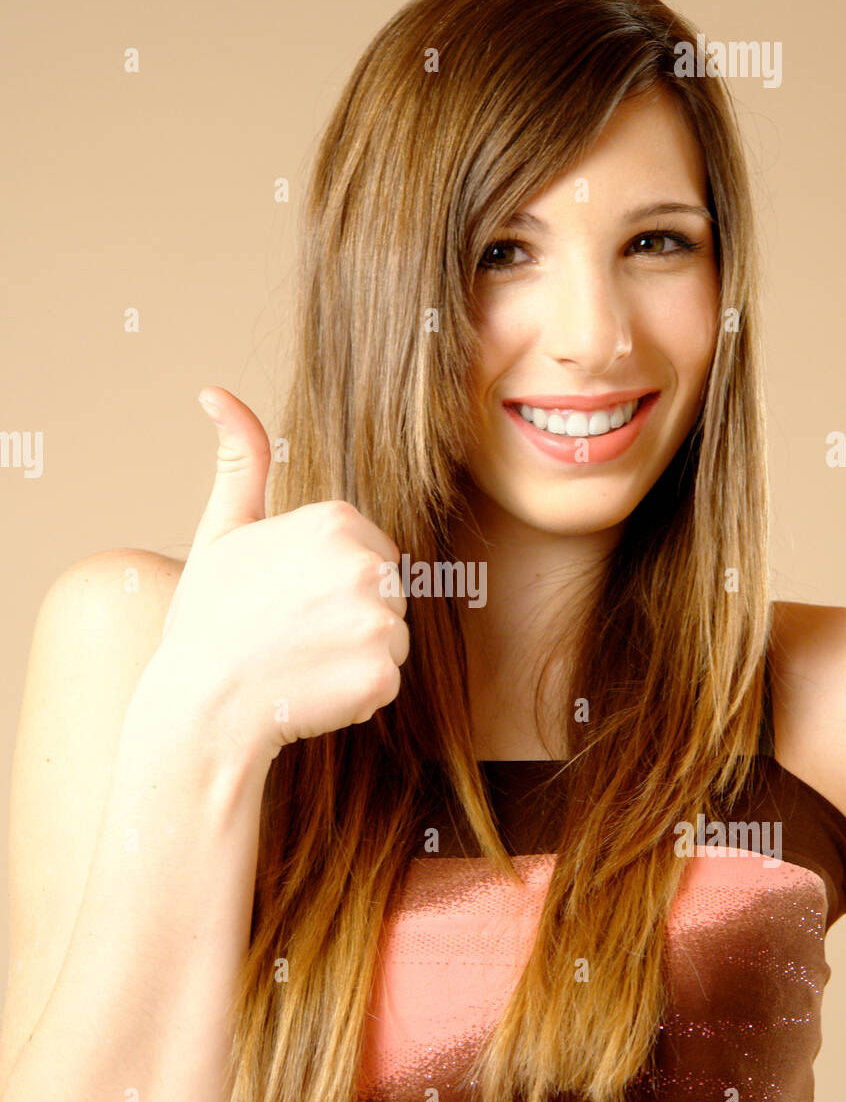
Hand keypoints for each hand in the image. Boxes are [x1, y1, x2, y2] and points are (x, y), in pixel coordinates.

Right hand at [159, 388, 408, 759]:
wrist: (199, 708)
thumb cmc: (208, 622)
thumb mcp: (221, 532)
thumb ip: (239, 461)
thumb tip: (216, 393)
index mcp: (335, 521)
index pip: (369, 553)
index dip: (329, 583)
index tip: (286, 601)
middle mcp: (365, 564)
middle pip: (385, 594)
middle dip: (348, 617)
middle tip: (290, 635)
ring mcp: (378, 621)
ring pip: (391, 637)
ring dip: (354, 657)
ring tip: (299, 663)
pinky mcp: (384, 674)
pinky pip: (386, 682)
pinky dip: (355, 695)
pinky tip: (311, 691)